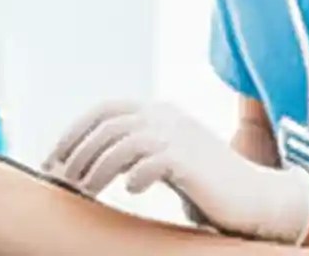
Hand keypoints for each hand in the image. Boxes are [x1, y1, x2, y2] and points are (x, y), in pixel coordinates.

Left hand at [43, 102, 308, 243]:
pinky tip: (130, 190)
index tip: (53, 159)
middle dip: (79, 153)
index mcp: (158, 111)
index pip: (104, 110)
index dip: (74, 132)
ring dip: (98, 167)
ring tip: (86, 191)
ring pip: (123, 142)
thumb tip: (85, 161)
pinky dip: (135, 174)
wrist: (255, 199)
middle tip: (63, 181)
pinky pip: (152, 161)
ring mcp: (179, 136)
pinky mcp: (191, 160)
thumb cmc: (205, 184)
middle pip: (108, 125)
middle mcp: (166, 117)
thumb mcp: (164, 158)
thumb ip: (134, 151)